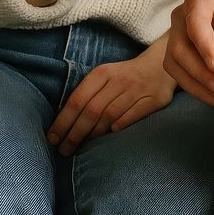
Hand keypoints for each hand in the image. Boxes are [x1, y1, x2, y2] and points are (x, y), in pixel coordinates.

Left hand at [47, 47, 177, 155]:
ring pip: (110, 115)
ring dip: (94, 133)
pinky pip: (133, 116)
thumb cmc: (125, 76)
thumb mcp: (105, 76)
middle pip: (92, 110)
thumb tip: (65, 123)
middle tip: (64, 150)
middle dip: (75, 133)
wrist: (160, 65)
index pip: (78, 99)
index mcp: (103, 73)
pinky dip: (120, 126)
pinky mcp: (155, 99)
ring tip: (83, 146)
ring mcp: (138, 89)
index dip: (63, 121)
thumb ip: (88, 94)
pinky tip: (110, 134)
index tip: (53, 138)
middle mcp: (120, 80)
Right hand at [163, 0, 213, 107]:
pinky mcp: (178, 50)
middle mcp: (182, 15)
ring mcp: (177, 33)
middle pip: (179, 47)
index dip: (203, 46)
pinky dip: (194, 86)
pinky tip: (211, 96)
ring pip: (174, 62)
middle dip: (198, 71)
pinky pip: (178, 71)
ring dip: (194, 83)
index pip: (195, 24)